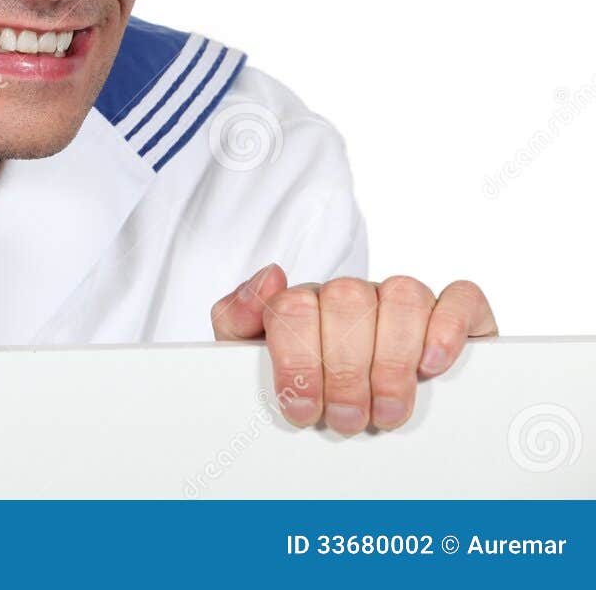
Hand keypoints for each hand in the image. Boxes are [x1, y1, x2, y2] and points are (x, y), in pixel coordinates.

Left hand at [210, 265, 497, 433]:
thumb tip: (268, 278)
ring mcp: (402, 301)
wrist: (348, 409)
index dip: (297, 361)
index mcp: (305, 301)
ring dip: (392, 363)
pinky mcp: (455, 313)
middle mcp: (354, 295)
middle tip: (346, 419)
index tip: (302, 407)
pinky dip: (447, 329)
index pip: (293, 305)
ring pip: (402, 297)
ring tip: (386, 410)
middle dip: (345, 371)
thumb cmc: (307, 387)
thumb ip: (236, 319)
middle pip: (347, 302)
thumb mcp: (251, 359)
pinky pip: (460, 298)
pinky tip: (431, 365)